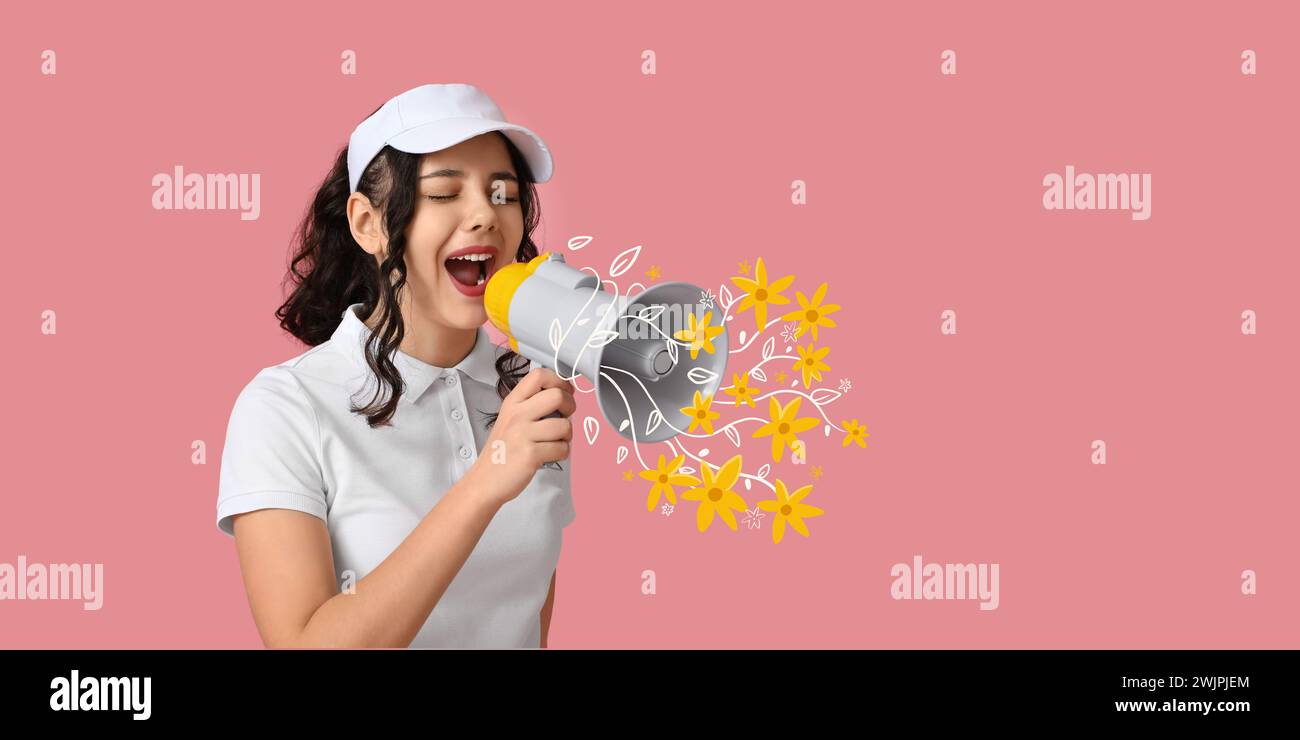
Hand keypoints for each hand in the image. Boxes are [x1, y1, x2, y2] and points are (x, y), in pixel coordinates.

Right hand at [465, 367, 575, 509]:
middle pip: (558, 396)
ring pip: (564, 425)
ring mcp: (523, 434)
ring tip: (555, 441)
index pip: (540, 375)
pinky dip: (562, 453)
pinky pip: (562, 448)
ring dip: (567, 436)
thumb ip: (532, 404)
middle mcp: (517, 414)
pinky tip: (550, 455)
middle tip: (564, 417)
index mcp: (512, 402)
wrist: (485, 480)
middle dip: (570, 407)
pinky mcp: (530, 454)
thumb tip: (564, 392)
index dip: (559, 380)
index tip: (564, 391)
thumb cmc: (503, 450)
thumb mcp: (511, 418)